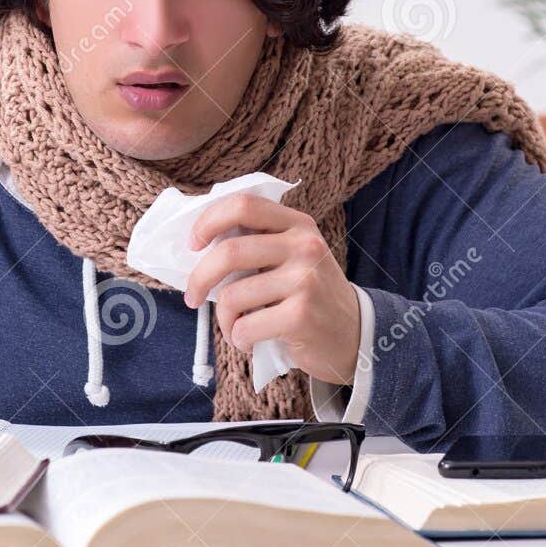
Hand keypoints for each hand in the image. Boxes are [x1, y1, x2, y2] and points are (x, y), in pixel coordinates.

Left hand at [184, 194, 360, 385]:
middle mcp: (304, 245)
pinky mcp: (302, 315)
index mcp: (297, 224)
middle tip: (193, 296)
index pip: (243, 204)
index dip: (209, 220)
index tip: (192, 244)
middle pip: (229, 251)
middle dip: (199, 277)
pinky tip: (250, 341)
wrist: (353, 333)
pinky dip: (238, 338)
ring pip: (233, 295)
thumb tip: (199, 246)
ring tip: (235, 327)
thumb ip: (257, 243)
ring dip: (224, 319)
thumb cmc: (309, 296)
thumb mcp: (293, 257)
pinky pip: (246, 326)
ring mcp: (305, 280)